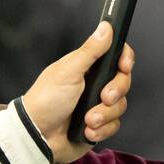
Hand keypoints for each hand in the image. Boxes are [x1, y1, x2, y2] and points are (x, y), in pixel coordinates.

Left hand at [22, 21, 134, 163]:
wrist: (38, 135)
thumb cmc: (46, 100)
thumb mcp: (68, 71)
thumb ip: (90, 50)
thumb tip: (105, 27)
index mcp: (87, 67)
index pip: (116, 56)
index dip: (125, 59)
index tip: (124, 66)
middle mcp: (95, 84)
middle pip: (123, 81)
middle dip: (115, 91)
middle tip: (103, 97)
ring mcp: (97, 105)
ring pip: (120, 106)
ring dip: (104, 114)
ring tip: (87, 119)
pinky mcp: (99, 125)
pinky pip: (114, 125)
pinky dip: (101, 129)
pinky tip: (86, 130)